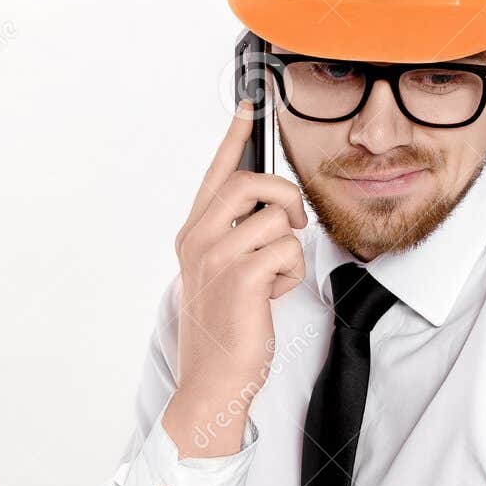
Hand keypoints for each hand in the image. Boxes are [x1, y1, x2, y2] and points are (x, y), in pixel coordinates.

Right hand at [164, 101, 307, 456]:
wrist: (212, 381)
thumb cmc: (224, 331)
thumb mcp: (222, 275)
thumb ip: (237, 238)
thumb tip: (272, 209)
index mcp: (193, 234)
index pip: (216, 172)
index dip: (235, 136)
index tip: (250, 105)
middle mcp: (199, 239)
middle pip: (249, 180)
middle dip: (283, 195)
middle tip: (292, 222)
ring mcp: (216, 257)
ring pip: (275, 219)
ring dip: (289, 248)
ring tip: (273, 278)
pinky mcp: (241, 277)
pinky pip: (286, 250)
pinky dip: (289, 274)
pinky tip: (271, 296)